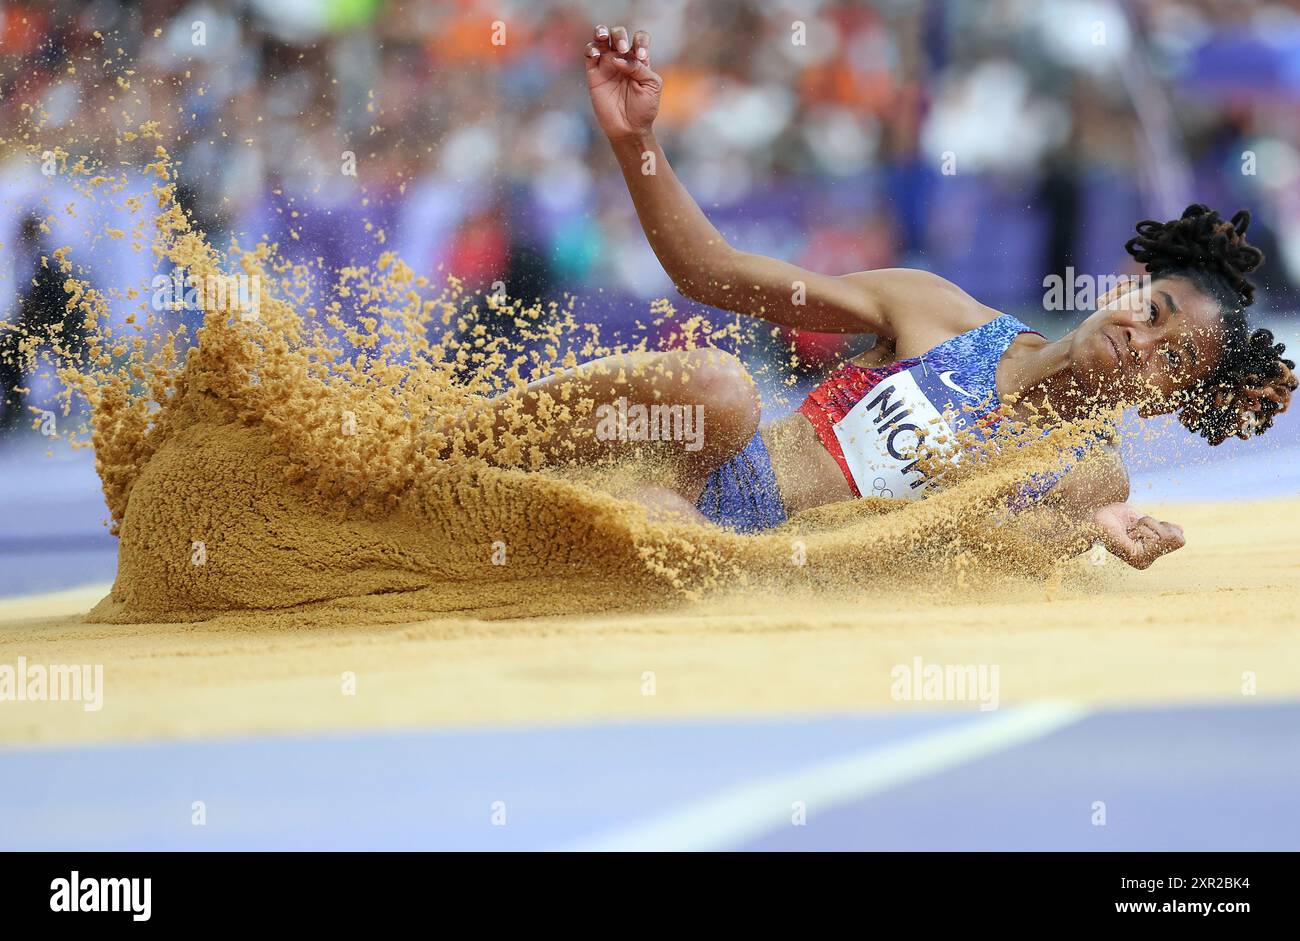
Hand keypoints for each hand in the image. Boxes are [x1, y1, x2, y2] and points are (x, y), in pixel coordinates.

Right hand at [584, 25, 660, 141]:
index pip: (639, 38)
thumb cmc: (644, 109)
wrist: (629, 128)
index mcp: (639, 60)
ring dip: (601, 32)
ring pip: (601, 38)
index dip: (639, 41)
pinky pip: (589, 54)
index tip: (640, 56)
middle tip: (622, 49)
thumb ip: (639, 67)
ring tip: (603, 37)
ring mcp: (606, 65)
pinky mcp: (594, 74)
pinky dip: (591, 49)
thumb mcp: (651, 85)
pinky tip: (597, 55)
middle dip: (620, 35)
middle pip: (618, 33)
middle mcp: (622, 59)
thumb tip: (618, 58)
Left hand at [1092, 502, 1184, 569]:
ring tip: (1127, 529)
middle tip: (1132, 527)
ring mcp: (1142, 560)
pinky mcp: (1137, 557)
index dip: (1162, 525)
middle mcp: (1146, 560)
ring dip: (1146, 525)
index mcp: (1148, 553)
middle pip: (1174, 537)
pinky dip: (1143, 527)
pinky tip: (1128, 532)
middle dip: (1154, 524)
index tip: (1140, 525)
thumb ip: (1159, 526)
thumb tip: (1181, 530)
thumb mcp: (1141, 519)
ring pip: (1165, 535)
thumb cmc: (1111, 518)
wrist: (1092, 520)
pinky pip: (1155, 537)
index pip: (1177, 538)